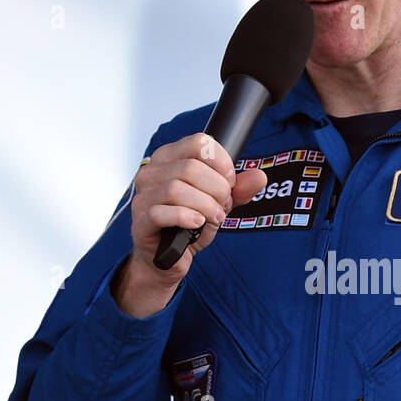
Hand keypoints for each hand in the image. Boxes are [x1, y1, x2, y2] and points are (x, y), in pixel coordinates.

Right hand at [114, 133, 266, 316]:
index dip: (221, 162)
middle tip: (222, 206)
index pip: (198, 142)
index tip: (229, 182)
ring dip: (205, 205)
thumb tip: (259, 176)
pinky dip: (187, 218)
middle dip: (216, 189)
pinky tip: (197, 224)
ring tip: (213, 218)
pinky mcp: (141, 222)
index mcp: (169, 158)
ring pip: (176, 189)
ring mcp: (143, 197)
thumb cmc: (188, 226)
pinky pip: (162, 213)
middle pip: (190, 167)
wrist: (168, 259)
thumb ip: (238, 189)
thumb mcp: (218, 203)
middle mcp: (151, 172)